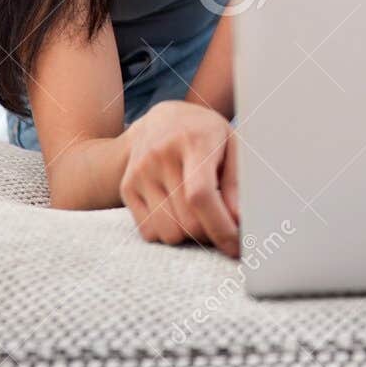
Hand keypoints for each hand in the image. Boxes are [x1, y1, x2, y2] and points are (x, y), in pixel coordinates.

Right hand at [120, 99, 239, 252]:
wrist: (163, 119)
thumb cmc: (205, 134)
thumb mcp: (231, 144)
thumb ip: (236, 181)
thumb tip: (238, 220)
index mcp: (193, 141)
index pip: (200, 195)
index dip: (220, 227)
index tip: (235, 247)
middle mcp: (161, 155)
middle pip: (186, 220)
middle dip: (211, 235)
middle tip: (222, 228)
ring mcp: (140, 172)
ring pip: (168, 232)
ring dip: (189, 237)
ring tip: (200, 218)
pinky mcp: (127, 187)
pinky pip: (148, 231)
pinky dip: (168, 233)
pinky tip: (179, 215)